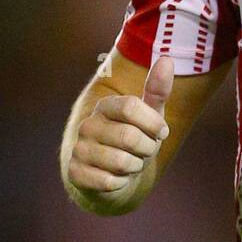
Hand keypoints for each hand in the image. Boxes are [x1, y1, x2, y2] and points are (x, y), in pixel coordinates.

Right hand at [67, 56, 173, 202]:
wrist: (112, 177)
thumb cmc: (135, 143)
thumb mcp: (150, 117)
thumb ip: (157, 90)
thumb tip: (166, 58)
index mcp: (106, 107)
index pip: (131, 106)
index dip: (153, 123)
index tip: (161, 132)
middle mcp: (87, 125)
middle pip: (129, 137)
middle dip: (147, 149)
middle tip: (144, 152)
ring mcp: (79, 149)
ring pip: (121, 162)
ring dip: (134, 167)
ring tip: (129, 164)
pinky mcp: (75, 173)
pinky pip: (109, 182)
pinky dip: (121, 183)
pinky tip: (116, 178)